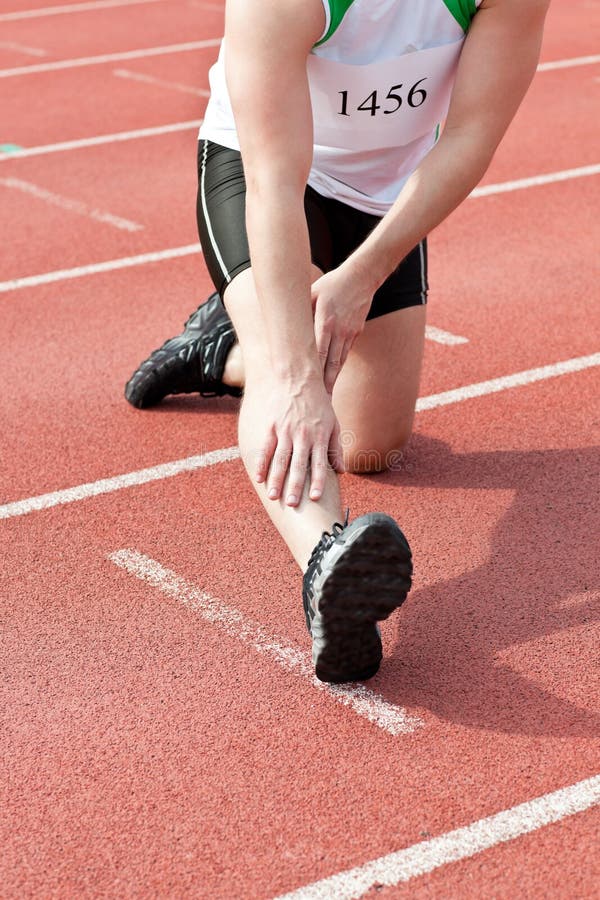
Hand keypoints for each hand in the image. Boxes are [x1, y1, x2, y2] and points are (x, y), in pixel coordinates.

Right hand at [253, 373, 344, 506]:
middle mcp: (301, 435)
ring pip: (280, 459)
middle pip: (298, 466)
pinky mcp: (269, 425)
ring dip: (277, 480)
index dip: (318, 482)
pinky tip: (258, 478)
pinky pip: (264, 448)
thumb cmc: (314, 399)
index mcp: (317, 436)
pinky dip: (261, 463)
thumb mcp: (331, 421)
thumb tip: (341, 470)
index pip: (319, 464)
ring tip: (273, 497)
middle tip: (292, 505)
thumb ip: (335, 447)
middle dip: (295, 487)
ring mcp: (284, 430)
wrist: (292, 374)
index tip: (316, 498)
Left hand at [311, 267, 372, 392]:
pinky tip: (331, 381)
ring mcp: (349, 334)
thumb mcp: (313, 294)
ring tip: (325, 399)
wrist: (361, 278)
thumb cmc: (331, 284)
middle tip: (317, 404)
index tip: (308, 387)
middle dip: (324, 385)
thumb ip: (302, 312)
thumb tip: (284, 326)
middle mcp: (339, 330)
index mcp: (325, 320)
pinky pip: (344, 354)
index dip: (313, 371)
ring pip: (339, 362)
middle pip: (330, 362)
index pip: (318, 351)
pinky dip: (337, 369)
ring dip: (331, 381)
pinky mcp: (355, 334)